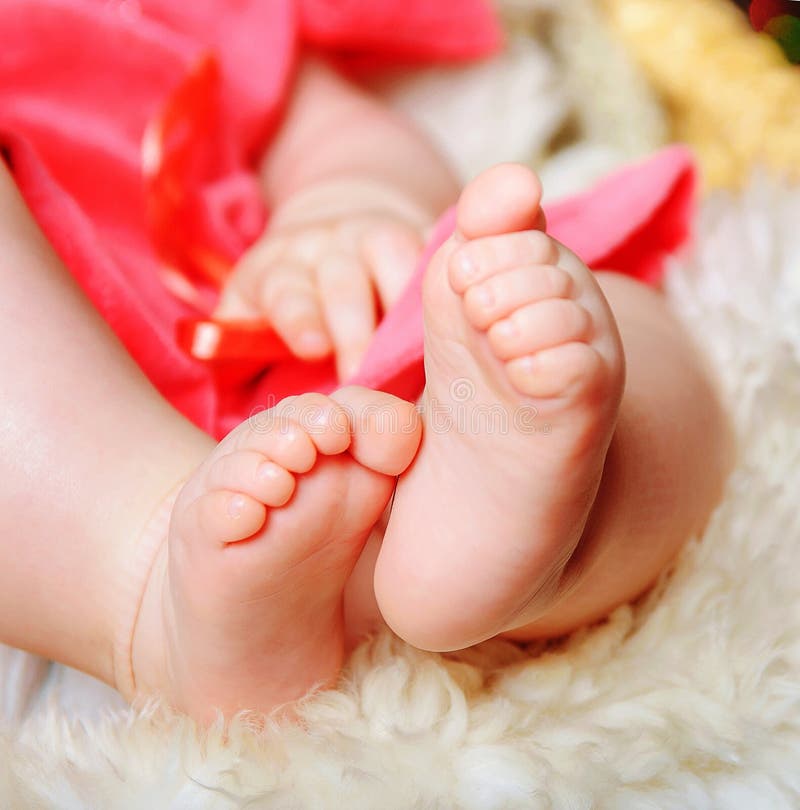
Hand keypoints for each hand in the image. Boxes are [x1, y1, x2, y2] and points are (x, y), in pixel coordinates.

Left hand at [215, 178, 428, 380]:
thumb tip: (210, 364)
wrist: (334, 228)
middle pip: (340, 281)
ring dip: (406, 301)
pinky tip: (463, 304)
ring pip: (393, 257)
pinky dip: (447, 273)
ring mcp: (373, 235)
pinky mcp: (414, 234)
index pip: (284, 288)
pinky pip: (434, 249)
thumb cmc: (291, 296)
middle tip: (366, 371)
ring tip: (424, 348)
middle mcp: (325, 247)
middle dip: (354, 326)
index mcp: (279, 269)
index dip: (297, 314)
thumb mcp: (249, 310)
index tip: (311, 346)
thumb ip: (234, 337)